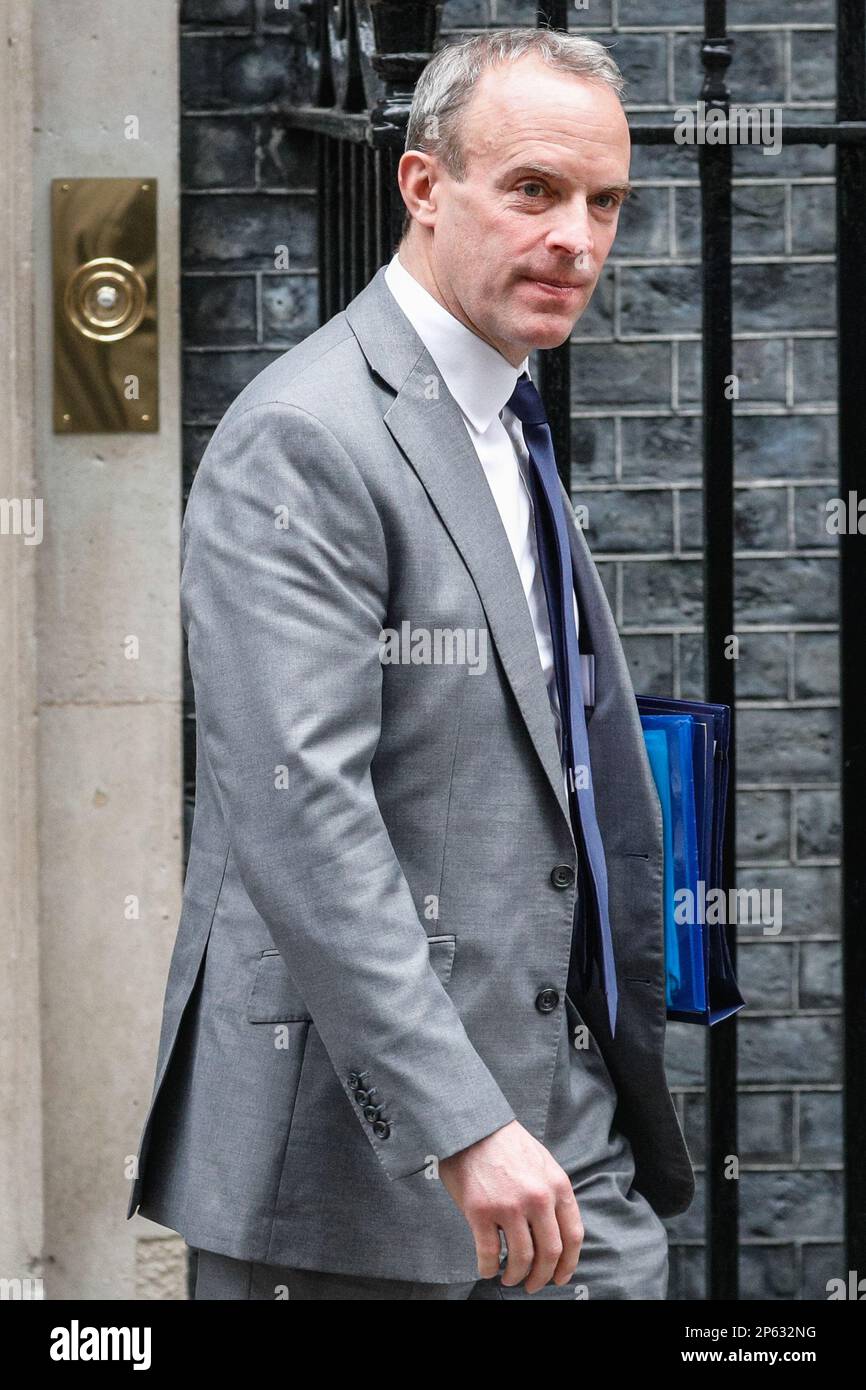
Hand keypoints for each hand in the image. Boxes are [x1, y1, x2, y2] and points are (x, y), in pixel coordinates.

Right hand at [438, 1119, 582, 1293]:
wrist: (472, 1126)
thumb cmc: (506, 1144)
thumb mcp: (542, 1162)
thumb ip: (553, 1193)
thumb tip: (556, 1231)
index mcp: (557, 1186)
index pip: (573, 1236)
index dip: (569, 1263)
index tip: (560, 1277)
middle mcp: (538, 1198)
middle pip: (550, 1253)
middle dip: (543, 1277)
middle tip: (533, 1285)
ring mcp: (509, 1206)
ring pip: (522, 1259)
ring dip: (516, 1276)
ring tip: (509, 1278)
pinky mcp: (481, 1212)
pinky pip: (489, 1254)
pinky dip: (488, 1269)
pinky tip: (487, 1269)